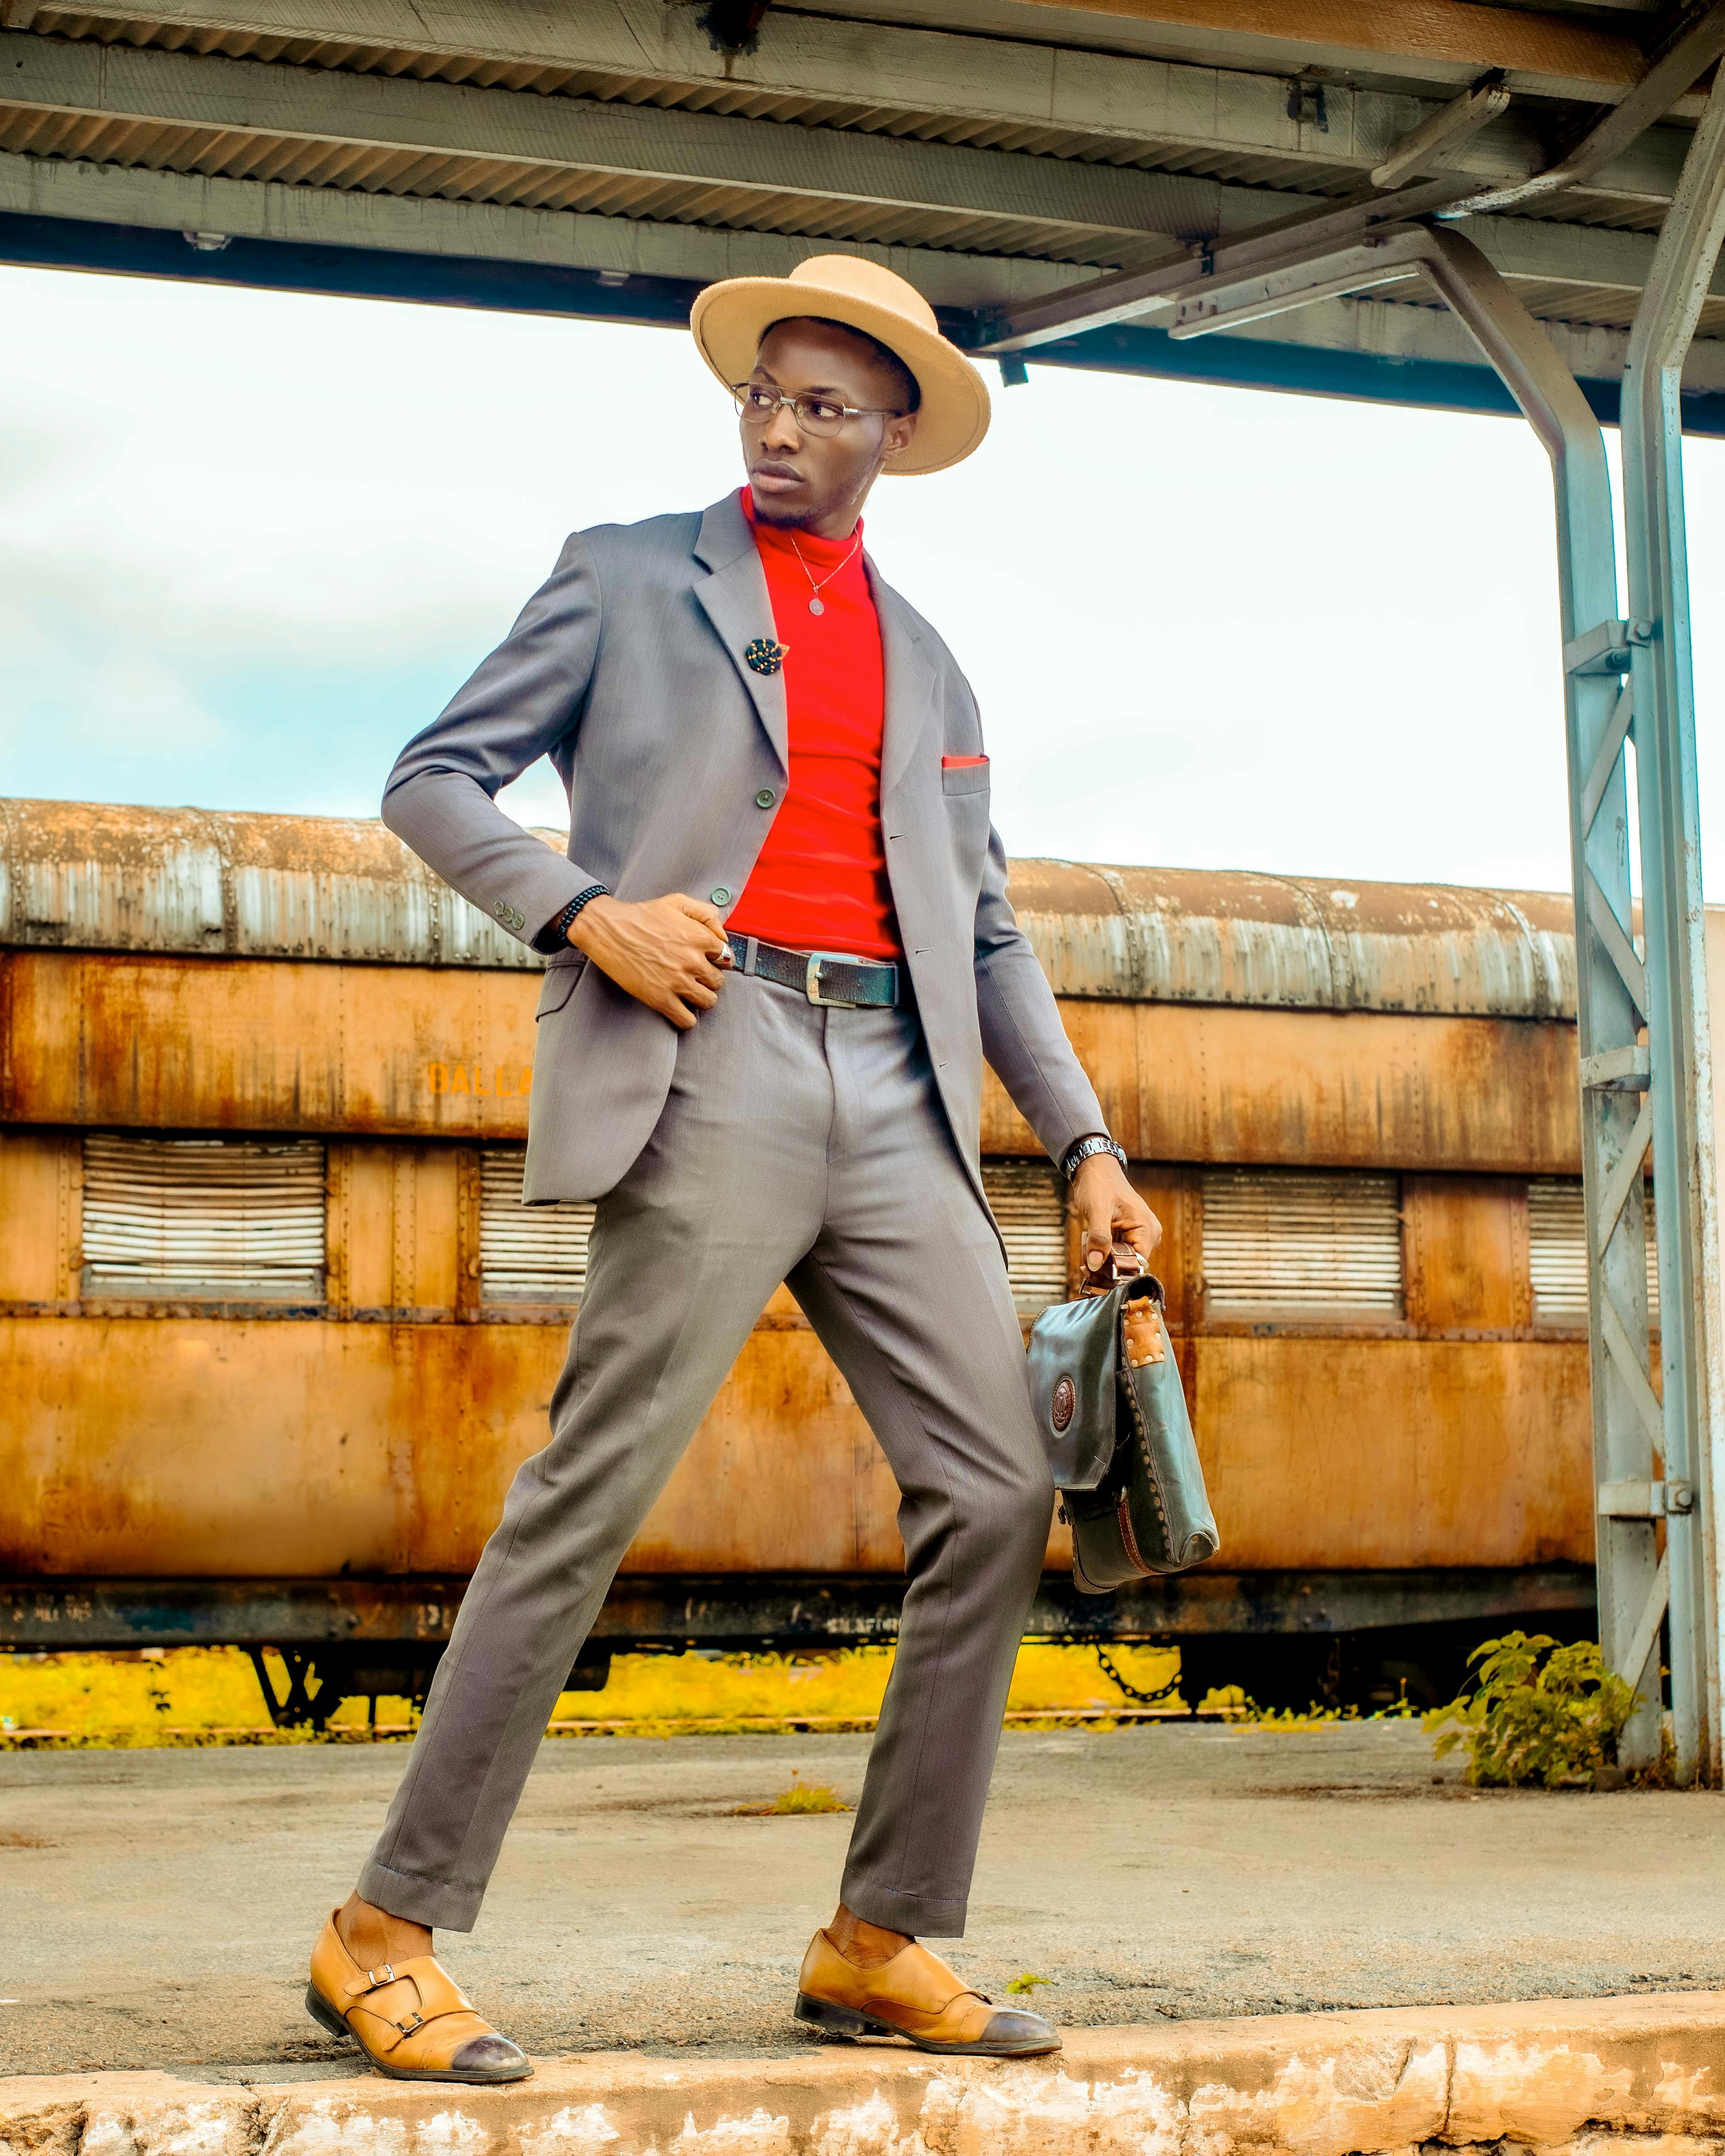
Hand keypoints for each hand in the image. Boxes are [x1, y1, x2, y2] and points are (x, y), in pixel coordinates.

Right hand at [568, 892, 731, 1029]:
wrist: (608, 930)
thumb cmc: (641, 915)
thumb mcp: (678, 902)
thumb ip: (707, 915)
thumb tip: (723, 937)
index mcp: (700, 937)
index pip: (726, 957)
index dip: (717, 960)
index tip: (707, 961)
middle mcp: (693, 961)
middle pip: (718, 981)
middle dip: (709, 979)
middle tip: (695, 975)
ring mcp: (678, 982)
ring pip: (708, 1002)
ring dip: (701, 998)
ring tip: (689, 992)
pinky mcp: (661, 999)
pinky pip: (687, 1020)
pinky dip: (687, 1018)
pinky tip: (680, 1008)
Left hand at [1071, 1153, 1161, 1277]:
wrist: (1096, 1169)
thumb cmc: (1099, 1184)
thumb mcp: (1097, 1210)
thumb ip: (1098, 1238)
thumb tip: (1095, 1264)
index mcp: (1147, 1229)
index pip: (1137, 1264)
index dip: (1116, 1272)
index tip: (1093, 1272)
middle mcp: (1149, 1235)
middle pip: (1129, 1265)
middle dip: (1106, 1268)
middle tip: (1085, 1267)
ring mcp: (1140, 1236)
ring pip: (1121, 1261)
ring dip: (1102, 1263)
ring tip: (1085, 1258)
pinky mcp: (1129, 1235)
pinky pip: (1118, 1253)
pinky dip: (1103, 1255)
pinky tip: (1089, 1253)